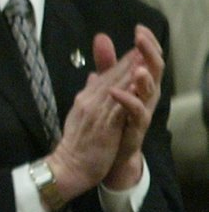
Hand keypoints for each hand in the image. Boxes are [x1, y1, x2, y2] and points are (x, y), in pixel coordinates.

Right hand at [46, 36, 137, 199]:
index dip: (121, 62)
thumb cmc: (76, 145)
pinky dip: (128, 94)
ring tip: (143, 57)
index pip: (105, 76)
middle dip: (128, 61)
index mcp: (84, 99)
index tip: (136, 49)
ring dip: (130, 72)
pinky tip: (137, 84)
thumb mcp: (79, 115)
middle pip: (111, 77)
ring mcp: (95, 113)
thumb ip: (88, 95)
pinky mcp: (103, 126)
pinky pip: (118, 106)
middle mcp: (88, 102)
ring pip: (115, 88)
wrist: (68, 167)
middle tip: (143, 44)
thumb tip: (94, 76)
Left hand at [101, 25, 161, 188]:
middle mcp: (146, 95)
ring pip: (150, 91)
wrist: (108, 152)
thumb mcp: (106, 84)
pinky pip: (134, 112)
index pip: (147, 58)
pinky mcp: (135, 127)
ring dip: (144, 78)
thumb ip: (106, 63)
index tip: (139, 27)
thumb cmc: (112, 116)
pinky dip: (126, 101)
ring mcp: (143, 110)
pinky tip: (115, 92)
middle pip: (155, 69)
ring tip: (138, 67)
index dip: (146, 43)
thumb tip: (102, 38)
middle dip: (149, 53)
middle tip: (141, 38)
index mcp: (140, 83)